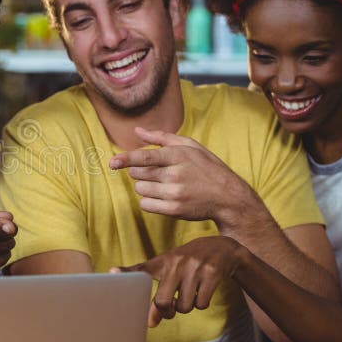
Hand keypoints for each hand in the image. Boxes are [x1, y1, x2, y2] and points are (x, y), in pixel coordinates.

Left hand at [109, 127, 256, 228]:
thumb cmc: (207, 167)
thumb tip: (137, 131)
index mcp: (178, 156)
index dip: (127, 159)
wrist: (229, 197)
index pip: (146, 156)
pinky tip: (163, 197)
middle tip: (158, 172)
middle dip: (140, 172)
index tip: (112, 162)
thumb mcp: (191, 146)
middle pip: (138, 173)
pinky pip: (145, 205)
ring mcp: (175, 194)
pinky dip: (149, 201)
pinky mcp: (174, 210)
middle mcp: (176, 174)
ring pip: (140, 189)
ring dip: (145, 187)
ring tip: (163, 185)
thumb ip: (162, 137)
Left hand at [113, 237, 247, 326]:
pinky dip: (202, 303)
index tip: (112, 272)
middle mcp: (176, 263)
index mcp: (162, 262)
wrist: (221, 248)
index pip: (141, 269)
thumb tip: (151, 324)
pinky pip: (201, 304)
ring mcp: (194, 268)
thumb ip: (158, 297)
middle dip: (167, 311)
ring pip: (184, 307)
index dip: (126, 272)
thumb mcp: (170, 273)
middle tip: (171, 308)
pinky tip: (203, 291)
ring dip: (187, 307)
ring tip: (190, 294)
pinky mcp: (212, 274)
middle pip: (162, 301)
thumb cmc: (187, 264)